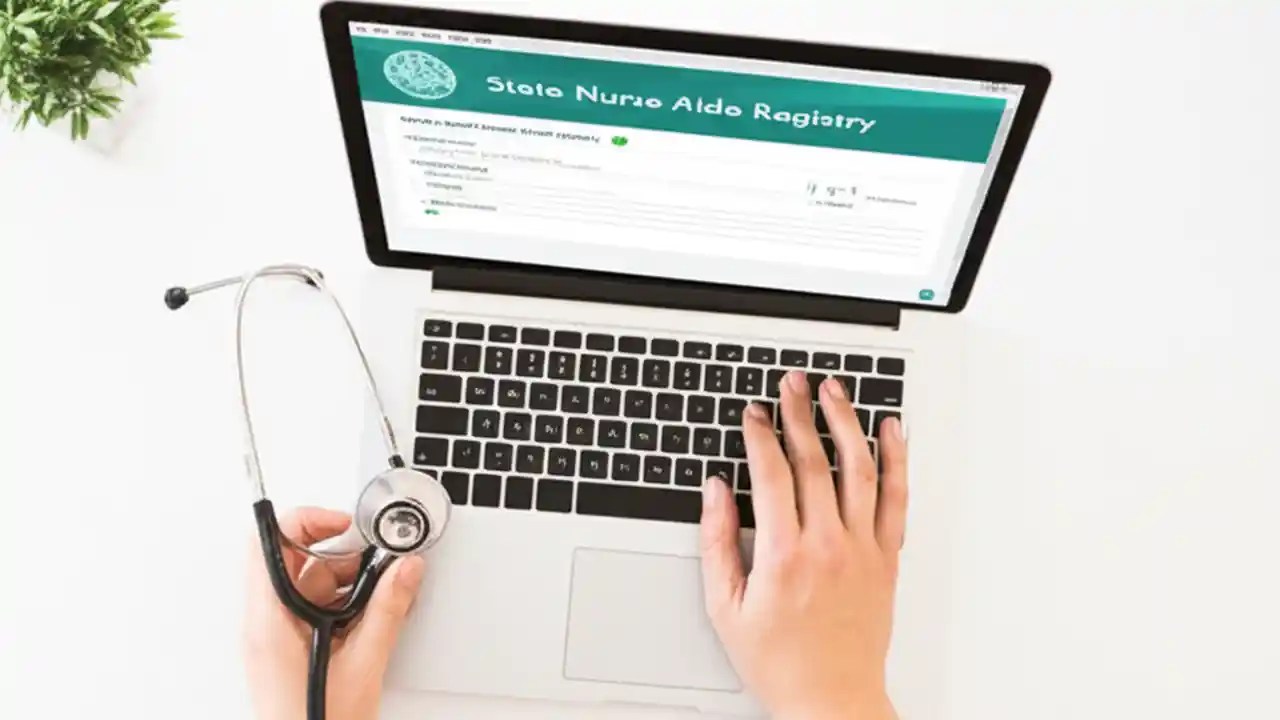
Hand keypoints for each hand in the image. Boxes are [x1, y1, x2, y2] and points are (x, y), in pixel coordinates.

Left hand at [243, 508, 424, 719]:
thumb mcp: (364, 664)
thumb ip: (388, 609)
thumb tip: (404, 570)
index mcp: (270, 621)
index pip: (269, 544)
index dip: (306, 521)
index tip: (343, 523)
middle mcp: (264, 625)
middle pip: (293, 562)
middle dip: (339, 556)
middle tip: (374, 563)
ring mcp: (274, 639)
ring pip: (307, 586)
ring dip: (345, 583)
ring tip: (378, 599)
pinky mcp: (287, 651)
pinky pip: (311, 610)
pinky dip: (342, 606)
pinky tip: (368, 621)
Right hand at [700, 371, 908, 719]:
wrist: (831, 700)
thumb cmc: (779, 661)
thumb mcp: (724, 607)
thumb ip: (717, 542)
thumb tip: (715, 493)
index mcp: (783, 555)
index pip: (771, 474)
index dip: (761, 435)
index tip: (754, 413)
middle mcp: (828, 545)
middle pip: (814, 460)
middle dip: (799, 413)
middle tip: (792, 383)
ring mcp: (863, 550)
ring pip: (859, 469)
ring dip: (846, 422)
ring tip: (836, 391)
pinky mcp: (887, 560)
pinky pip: (897, 499)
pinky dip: (897, 460)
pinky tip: (892, 432)